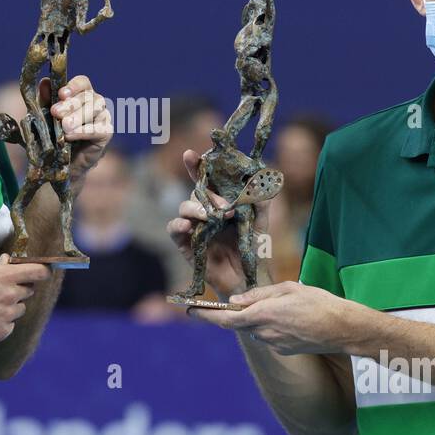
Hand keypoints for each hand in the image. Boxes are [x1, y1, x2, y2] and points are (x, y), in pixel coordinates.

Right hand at [0, 257, 51, 349]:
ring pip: (19, 309)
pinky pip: (10, 325)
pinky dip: (1, 323)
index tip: (44, 272)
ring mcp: (6, 316)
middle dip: (19, 289)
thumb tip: (9, 264)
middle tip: (2, 290)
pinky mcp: (1, 333)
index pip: (38, 272)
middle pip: (29, 291)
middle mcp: (8, 296)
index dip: (43, 271)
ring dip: (10, 307)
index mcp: (3, 277)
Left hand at [51, 74, 111, 189]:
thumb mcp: (45, 115)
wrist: (61, 161)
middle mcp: (95, 102)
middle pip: (88, 96)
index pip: (82, 82)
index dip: (73, 86)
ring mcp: (103, 116)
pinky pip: (98, 129)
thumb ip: (45, 99)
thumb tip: (44, 82)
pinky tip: (70, 136)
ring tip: (64, 126)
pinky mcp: (106, 133)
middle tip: (55, 112)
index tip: (61, 94)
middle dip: (71, 104)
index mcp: (81, 93)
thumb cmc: (53, 133)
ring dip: (78, 116)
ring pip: (96, 109)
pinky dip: (83, 131)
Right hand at [166, 149, 271, 298]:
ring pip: (184, 208)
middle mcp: (206, 212)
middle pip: (196, 192)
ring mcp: (195, 228)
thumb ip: (260, 204)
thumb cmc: (254, 252)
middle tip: (226, 207)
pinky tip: (188, 227)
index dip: (197, 166)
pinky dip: (178, 225)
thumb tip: (260, 183)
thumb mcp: (260, 225)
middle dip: (208, 194)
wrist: (248, 279)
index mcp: (221, 203)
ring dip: (194, 208)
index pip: (207, 181)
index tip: (191, 154)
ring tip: (209, 217)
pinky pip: (174, 229)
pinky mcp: (186, 244)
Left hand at [191, 281, 347, 355]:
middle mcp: (264, 333)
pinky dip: (273, 326)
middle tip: (246, 301)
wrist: (343, 329)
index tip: (190, 311)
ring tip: (284, 306)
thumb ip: (259, 295)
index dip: (205, 316)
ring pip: (256, 329)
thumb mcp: (288, 289)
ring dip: (259, 318)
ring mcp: (274, 344)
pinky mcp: (284, 351)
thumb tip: (235, 301)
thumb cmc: (318, 303)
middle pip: (240, 323)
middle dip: (239, 313)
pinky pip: (270, 336)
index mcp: (262, 315)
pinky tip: (293, 318)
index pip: (225, 319)